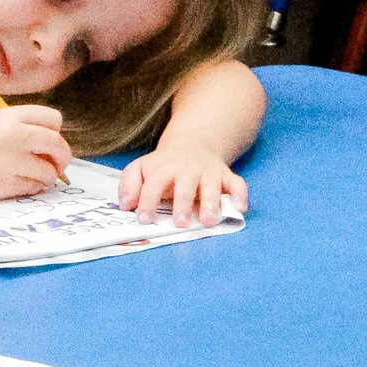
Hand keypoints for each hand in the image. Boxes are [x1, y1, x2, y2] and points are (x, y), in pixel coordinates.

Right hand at [0, 106, 71, 198]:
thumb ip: (24, 127)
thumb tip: (57, 146)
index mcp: (10, 116)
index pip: (53, 119)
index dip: (54, 131)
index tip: (48, 140)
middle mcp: (13, 136)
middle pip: (57, 144)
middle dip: (62, 156)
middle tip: (57, 164)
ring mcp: (10, 161)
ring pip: (50, 171)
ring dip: (47, 176)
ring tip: (32, 174)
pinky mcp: (7, 184)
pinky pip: (35, 187)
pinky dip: (32, 187)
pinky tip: (18, 182)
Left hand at [117, 143, 248, 228]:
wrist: (193, 143)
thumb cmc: (164, 166)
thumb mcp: (141, 168)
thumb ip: (129, 185)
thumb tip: (126, 205)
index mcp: (163, 168)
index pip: (154, 184)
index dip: (148, 201)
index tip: (144, 219)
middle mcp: (187, 170)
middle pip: (185, 185)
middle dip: (183, 204)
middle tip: (180, 223)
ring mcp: (208, 172)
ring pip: (211, 185)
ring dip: (211, 202)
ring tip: (208, 220)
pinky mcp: (225, 175)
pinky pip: (237, 183)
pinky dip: (240, 194)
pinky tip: (239, 208)